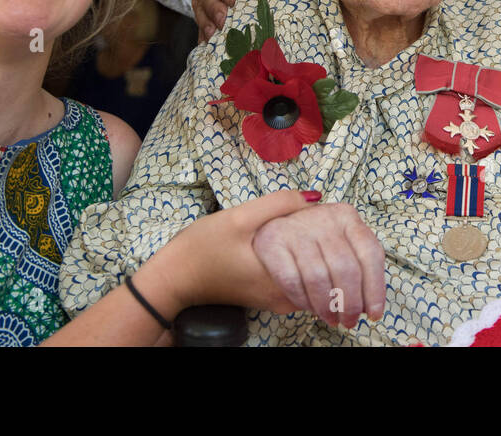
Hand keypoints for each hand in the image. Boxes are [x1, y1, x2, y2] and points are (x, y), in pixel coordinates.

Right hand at [139, 190, 316, 314]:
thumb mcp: (239, 217)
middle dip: (324, 241)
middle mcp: (286, 298)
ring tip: (299, 226)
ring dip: (314, 252)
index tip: (319, 211)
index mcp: (282, 279)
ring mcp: (279, 302)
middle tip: (311, 215)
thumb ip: (279, 204)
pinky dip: (303, 262)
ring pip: (315, 275)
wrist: (173, 278)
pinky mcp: (271, 299)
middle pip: (325, 268)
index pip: (327, 258)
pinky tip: (289, 242)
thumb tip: (315, 197)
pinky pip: (301, 280)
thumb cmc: (202, 248)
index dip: (327, 230)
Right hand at [251, 201, 385, 328]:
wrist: (267, 227)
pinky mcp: (272, 241)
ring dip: (326, 306)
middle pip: (346, 268)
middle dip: (350, 303)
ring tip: (330, 318)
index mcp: (346, 216)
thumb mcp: (339, 244)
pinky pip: (292, 280)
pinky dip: (303, 300)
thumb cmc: (312, 243)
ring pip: (319, 277)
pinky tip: (309, 308)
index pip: (370, 253)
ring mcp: (296, 227)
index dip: (375, 288)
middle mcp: (324, 216)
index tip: (374, 313)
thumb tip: (369, 305)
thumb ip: (357, 267)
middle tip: (348, 321)